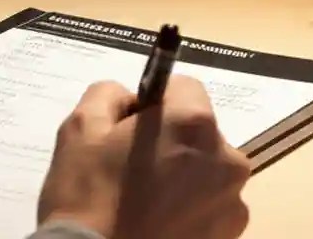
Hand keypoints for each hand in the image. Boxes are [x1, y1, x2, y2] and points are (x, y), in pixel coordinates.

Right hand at [36, 75, 251, 238]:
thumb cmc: (87, 197)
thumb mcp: (80, 128)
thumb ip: (108, 95)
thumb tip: (129, 100)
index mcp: (193, 124)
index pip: (184, 88)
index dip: (155, 101)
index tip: (131, 125)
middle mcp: (226, 159)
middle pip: (198, 131)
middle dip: (170, 139)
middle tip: (131, 166)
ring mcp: (232, 202)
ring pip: (206, 170)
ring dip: (183, 176)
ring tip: (144, 201)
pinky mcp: (230, 235)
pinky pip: (211, 206)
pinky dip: (190, 209)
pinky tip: (158, 222)